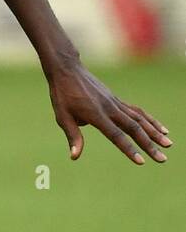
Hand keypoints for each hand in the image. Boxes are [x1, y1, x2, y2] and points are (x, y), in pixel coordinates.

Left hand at [49, 62, 170, 164]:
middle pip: (134, 129)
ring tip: (168, 144)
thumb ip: (73, 136)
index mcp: (96, 115)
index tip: (141, 161)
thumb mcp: (62, 116)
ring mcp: (115, 103)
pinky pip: (137, 111)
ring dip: (155, 132)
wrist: (68, 70)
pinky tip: (160, 128)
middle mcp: (110, 109)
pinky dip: (150, 120)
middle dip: (149, 145)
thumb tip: (75, 156)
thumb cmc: (62, 95)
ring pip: (140, 119)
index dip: (129, 149)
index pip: (116, 135)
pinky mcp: (117, 100)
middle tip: (162, 159)